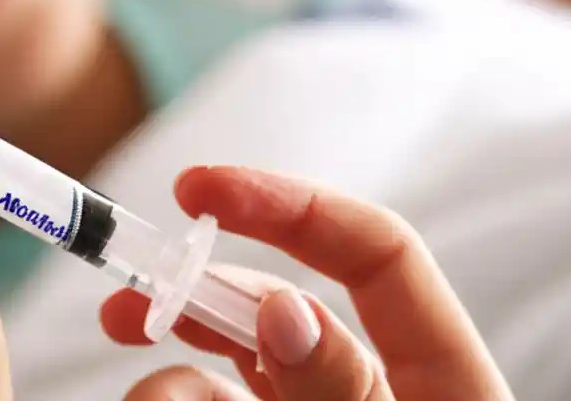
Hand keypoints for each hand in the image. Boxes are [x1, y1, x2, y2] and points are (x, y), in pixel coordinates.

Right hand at [102, 167, 512, 400]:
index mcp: (445, 380)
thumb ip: (342, 387)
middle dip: (197, 296)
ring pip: (229, 371)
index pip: (377, 254)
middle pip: (281, 309)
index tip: (197, 189)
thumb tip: (281, 306)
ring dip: (171, 380)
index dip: (291, 204)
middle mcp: (372, 392)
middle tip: (124, 302)